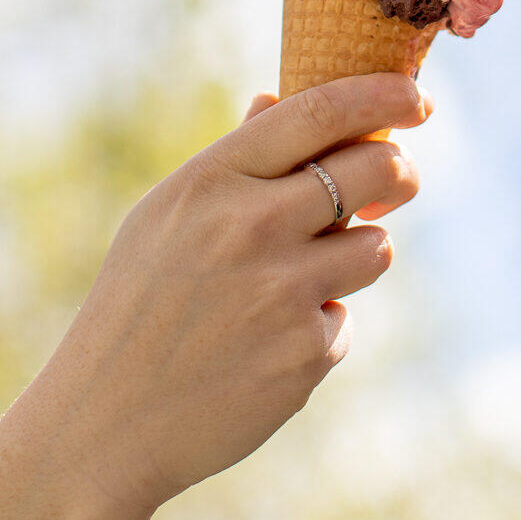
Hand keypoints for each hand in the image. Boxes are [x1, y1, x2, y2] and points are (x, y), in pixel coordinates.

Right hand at [39, 73, 431, 511]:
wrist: (104, 425)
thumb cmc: (137, 307)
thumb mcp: (164, 218)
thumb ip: (233, 161)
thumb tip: (278, 99)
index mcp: (211, 181)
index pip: (318, 112)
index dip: (382, 95)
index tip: (417, 96)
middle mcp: (251, 225)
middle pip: (377, 170)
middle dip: (400, 174)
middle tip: (395, 185)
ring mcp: (283, 290)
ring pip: (376, 247)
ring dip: (353, 259)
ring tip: (287, 288)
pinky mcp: (308, 350)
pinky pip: (344, 318)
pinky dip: (317, 329)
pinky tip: (261, 349)